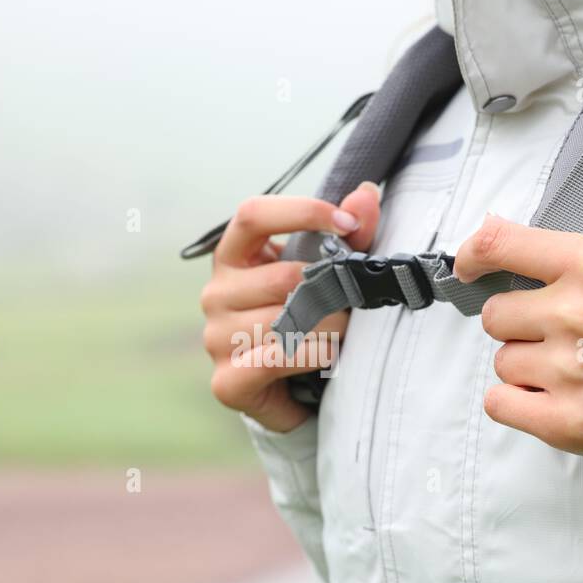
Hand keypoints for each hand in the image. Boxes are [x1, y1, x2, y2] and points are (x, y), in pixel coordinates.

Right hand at [201, 184, 380, 432]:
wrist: (290, 389)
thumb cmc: (306, 318)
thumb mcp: (325, 272)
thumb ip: (349, 235)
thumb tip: (366, 194)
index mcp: (234, 257)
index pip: (252, 215)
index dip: (302, 212)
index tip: (348, 225)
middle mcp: (215, 293)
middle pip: (283, 277)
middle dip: (333, 291)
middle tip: (358, 302)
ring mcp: (215, 338)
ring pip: (285, 320)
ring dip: (331, 327)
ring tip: (345, 332)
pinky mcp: (226, 381)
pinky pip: (277, 358)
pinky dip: (315, 354)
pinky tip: (329, 355)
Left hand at [455, 215, 582, 478]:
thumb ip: (571, 262)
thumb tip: (497, 251)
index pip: (499, 243)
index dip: (473, 256)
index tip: (470, 269)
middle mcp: (576, 312)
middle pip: (494, 314)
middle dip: (519, 329)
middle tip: (566, 344)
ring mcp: (566, 369)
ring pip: (500, 361)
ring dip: (526, 371)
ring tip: (576, 377)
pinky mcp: (560, 421)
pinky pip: (498, 402)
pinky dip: (517, 405)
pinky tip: (556, 402)